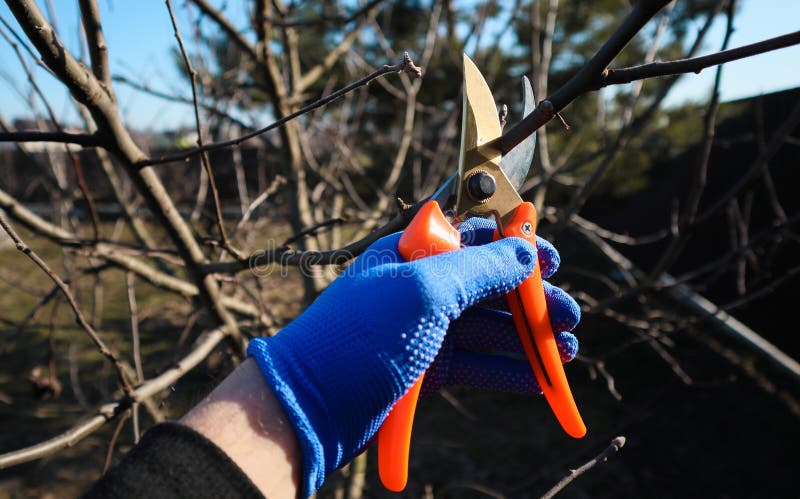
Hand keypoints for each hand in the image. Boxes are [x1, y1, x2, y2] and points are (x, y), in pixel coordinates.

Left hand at [247, 219, 578, 495]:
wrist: (308, 407)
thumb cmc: (359, 338)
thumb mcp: (425, 293)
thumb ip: (480, 268)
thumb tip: (526, 249)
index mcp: (413, 253)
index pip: (475, 239)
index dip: (516, 247)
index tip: (553, 259)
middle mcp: (420, 287)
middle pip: (489, 287)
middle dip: (532, 301)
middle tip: (570, 316)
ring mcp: (423, 329)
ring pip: (488, 329)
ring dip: (528, 340)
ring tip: (568, 352)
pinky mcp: (426, 369)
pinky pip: (477, 365)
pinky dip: (509, 371)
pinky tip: (543, 381)